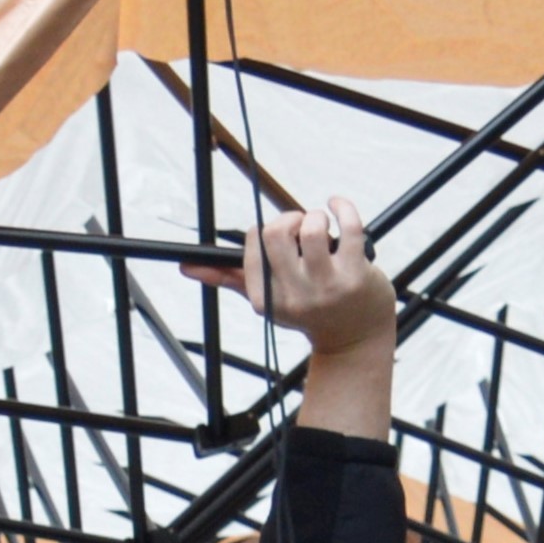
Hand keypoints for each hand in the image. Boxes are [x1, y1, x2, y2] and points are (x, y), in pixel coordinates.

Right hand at [186, 197, 395, 434]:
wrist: (352, 337)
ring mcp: (326, 286)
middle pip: (276, 234)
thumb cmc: (308, 310)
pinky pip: (350, 228)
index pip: (253, 246)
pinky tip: (338, 205)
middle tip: (299, 226)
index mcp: (265, 298)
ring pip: (313, 230)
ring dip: (316, 216)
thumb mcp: (267, 300)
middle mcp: (293, 295)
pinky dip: (343, 207)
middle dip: (288, 218)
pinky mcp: (356, 275)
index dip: (265, 230)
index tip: (278, 235)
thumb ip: (229, 279)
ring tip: (321, 224)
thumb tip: (187, 266)